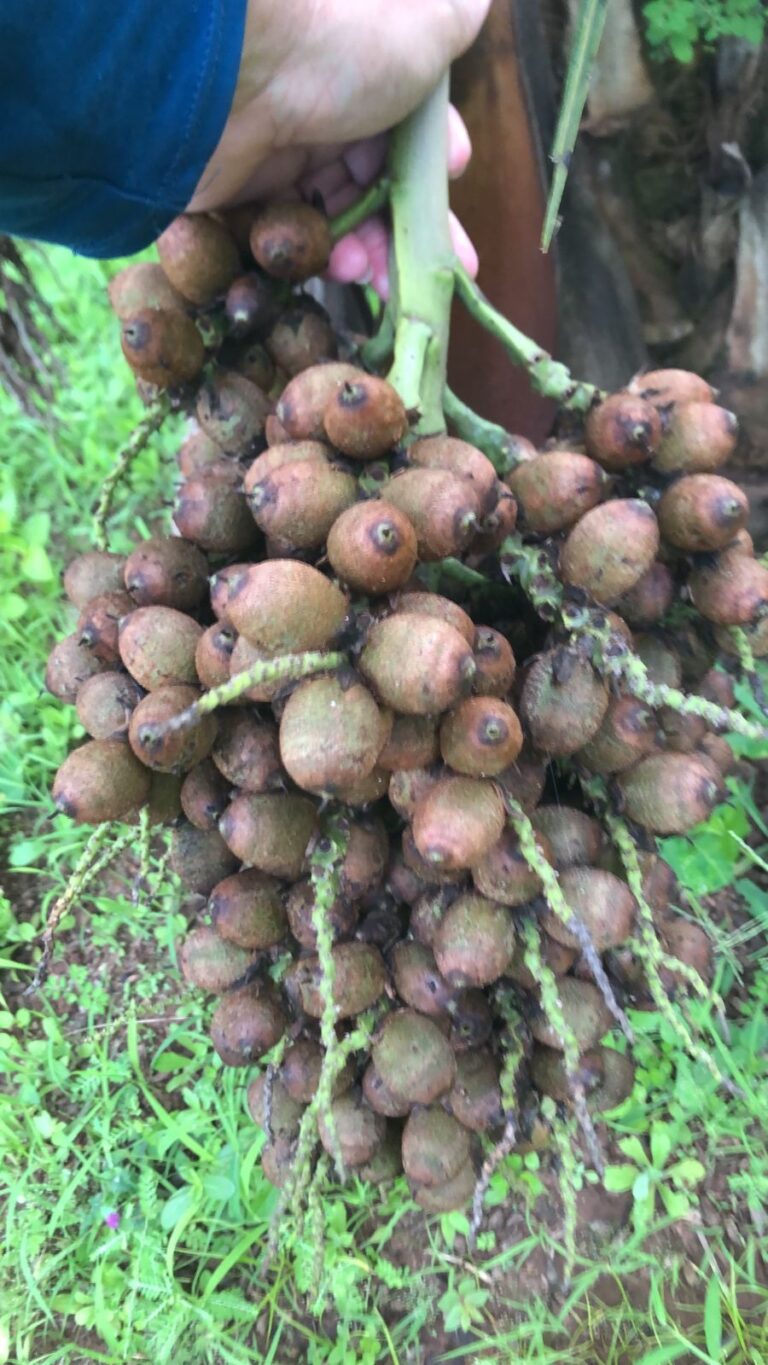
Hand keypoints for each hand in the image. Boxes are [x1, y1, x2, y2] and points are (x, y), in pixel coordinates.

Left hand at [187, 0, 489, 292]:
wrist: (229, 69)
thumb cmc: (337, 38)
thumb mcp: (425, 21)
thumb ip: (453, 20)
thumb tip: (476, 6)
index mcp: (363, 64)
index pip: (408, 123)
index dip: (434, 157)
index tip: (452, 174)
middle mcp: (322, 105)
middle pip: (375, 181)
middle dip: (409, 228)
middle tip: (438, 271)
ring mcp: (280, 149)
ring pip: (336, 216)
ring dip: (369, 252)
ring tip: (381, 277)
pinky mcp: (243, 194)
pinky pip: (291, 238)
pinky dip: (319, 261)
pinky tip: (339, 271)